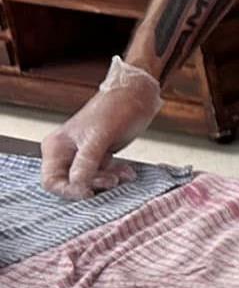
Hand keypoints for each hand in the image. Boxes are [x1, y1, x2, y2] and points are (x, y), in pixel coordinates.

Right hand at [40, 57, 161, 199]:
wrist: (138, 95)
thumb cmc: (117, 108)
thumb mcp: (100, 137)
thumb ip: (86, 162)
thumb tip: (76, 185)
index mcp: (56, 147)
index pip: (51, 181)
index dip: (68, 190)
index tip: (89, 193)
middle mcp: (65, 153)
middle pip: (71, 184)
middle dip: (93, 184)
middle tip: (112, 180)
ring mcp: (82, 156)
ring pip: (89, 181)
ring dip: (108, 180)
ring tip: (124, 173)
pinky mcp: (98, 156)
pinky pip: (103, 175)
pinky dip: (115, 175)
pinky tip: (127, 171)